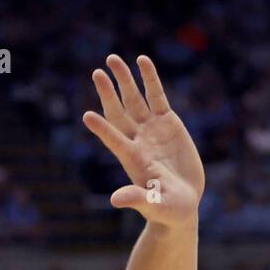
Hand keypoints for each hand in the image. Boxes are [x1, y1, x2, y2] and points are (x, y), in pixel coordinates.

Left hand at [82, 54, 203, 229]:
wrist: (182, 202)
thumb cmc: (167, 209)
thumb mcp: (155, 205)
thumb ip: (137, 199)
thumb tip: (116, 200)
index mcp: (133, 159)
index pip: (114, 140)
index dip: (102, 129)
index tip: (87, 116)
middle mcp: (138, 139)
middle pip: (120, 112)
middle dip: (109, 93)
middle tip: (97, 73)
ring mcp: (152, 129)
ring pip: (135, 99)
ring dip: (125, 80)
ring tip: (113, 59)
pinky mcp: (168, 122)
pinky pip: (157, 96)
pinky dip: (150, 79)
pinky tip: (142, 61)